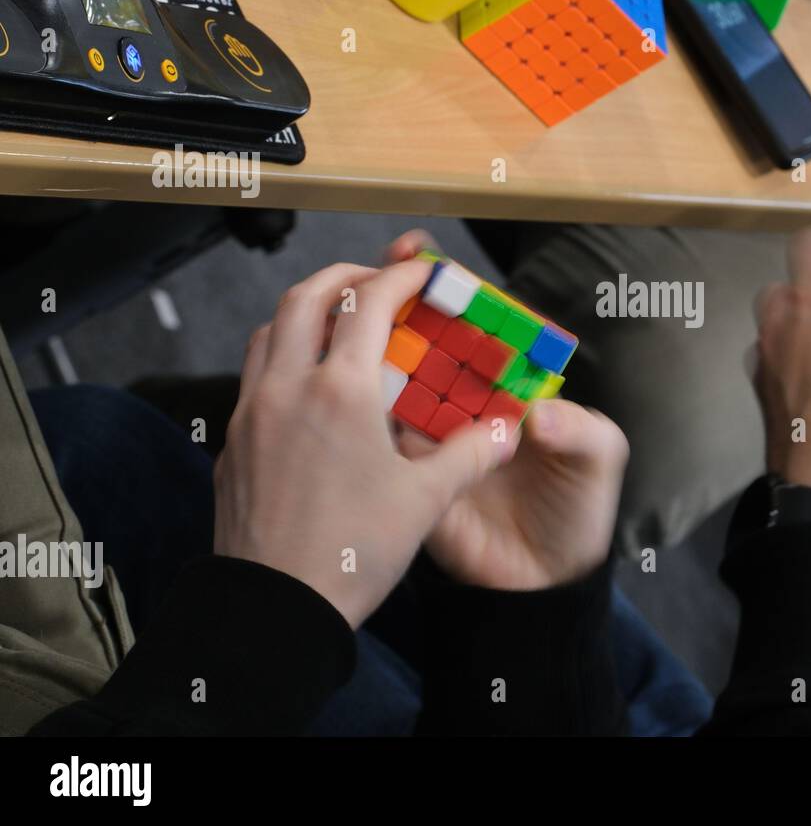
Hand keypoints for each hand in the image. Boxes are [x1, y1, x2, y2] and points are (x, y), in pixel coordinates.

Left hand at [214, 258, 512, 627]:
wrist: (273, 608)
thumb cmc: (353, 552)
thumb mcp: (426, 501)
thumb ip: (471, 453)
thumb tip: (507, 428)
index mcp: (341, 390)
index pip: (369, 302)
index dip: (401, 276)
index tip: (423, 271)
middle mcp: (288, 387)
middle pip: (306, 296)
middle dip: (345, 276)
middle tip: (376, 282)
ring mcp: (251, 413)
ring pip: (269, 331)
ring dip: (305, 311)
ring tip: (339, 324)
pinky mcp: (232, 442)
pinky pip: (254, 375)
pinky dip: (282, 356)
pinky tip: (309, 389)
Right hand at [383, 226, 628, 589]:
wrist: (546, 581)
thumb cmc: (580, 507)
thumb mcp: (599, 460)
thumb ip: (581, 433)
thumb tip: (538, 419)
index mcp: (507, 380)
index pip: (475, 320)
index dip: (447, 284)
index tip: (421, 255)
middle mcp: (462, 396)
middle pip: (423, 337)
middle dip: (395, 298)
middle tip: (377, 271)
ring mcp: (430, 432)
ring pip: (392, 379)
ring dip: (373, 347)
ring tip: (354, 322)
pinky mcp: (407, 473)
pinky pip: (377, 440)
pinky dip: (362, 417)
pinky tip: (346, 395)